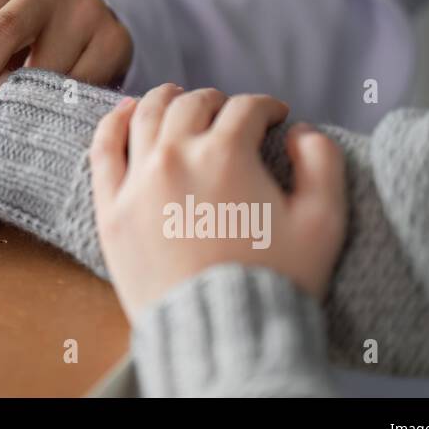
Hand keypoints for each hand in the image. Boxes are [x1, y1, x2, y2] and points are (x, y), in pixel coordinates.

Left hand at [0, 0, 132, 115]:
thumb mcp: (0, 28)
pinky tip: (40, 123)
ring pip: (45, 61)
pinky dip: (57, 104)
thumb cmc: (29, 35)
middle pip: (5, 30)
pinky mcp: (115, 37)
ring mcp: (86, 8)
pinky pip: (81, 81)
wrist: (91, 26)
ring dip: (17, 96)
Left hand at [90, 86, 346, 323]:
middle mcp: (176, 156)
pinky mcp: (112, 208)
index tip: (275, 117)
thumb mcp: (324, 224)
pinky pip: (103, 150)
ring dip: (166, 98)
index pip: (247, 108)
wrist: (221, 332)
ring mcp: (137, 180)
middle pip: (193, 104)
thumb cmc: (275, 281)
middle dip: (218, 101)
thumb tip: (304, 132)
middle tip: (229, 113)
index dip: (267, 107)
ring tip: (176, 96)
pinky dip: (114, 122)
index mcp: (227, 154)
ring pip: (146, 115)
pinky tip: (126, 111)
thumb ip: (323, 164)